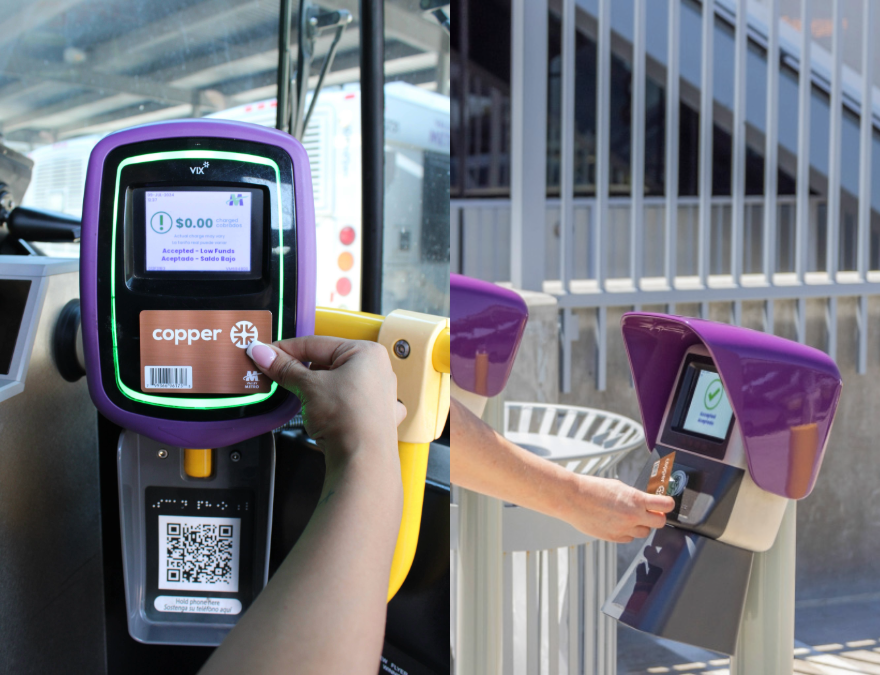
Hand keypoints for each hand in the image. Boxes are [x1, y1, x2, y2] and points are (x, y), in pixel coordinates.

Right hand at [246, 336, 405, 474]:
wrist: (364, 461)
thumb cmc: (350, 420)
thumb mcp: (309, 387)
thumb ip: (285, 368)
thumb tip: (265, 354)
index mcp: (367, 352)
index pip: (317, 343)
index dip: (287, 349)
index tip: (266, 354)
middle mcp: (378, 371)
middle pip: (328, 363)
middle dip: (302, 371)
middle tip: (277, 375)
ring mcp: (379, 395)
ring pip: (337, 384)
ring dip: (316, 390)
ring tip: (300, 398)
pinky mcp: (374, 418)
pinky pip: (347, 403)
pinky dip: (332, 406)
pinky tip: (321, 413)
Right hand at [560, 475, 674, 543]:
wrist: (572, 498)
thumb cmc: (592, 489)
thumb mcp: (618, 486)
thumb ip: (635, 497)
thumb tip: (646, 502)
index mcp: (635, 499)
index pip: (665, 506)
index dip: (667, 504)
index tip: (666, 504)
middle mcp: (633, 516)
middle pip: (660, 523)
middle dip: (657, 517)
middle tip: (650, 512)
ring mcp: (623, 529)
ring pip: (644, 533)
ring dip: (641, 525)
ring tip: (628, 516)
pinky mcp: (613, 538)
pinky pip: (629, 538)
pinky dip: (627, 532)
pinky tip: (617, 522)